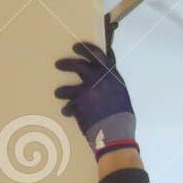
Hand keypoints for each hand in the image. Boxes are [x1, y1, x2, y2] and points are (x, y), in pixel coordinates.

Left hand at [54, 41, 136, 155]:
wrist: (116, 135)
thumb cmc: (123, 119)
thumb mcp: (122, 96)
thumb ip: (111, 85)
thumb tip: (103, 81)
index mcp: (112, 76)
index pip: (97, 55)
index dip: (85, 49)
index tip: (76, 47)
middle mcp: (98, 80)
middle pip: (77, 66)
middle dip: (66, 64)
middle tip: (59, 64)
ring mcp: (86, 91)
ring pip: (67, 88)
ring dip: (62, 92)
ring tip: (59, 93)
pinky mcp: (77, 104)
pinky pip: (68, 106)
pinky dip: (68, 110)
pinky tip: (68, 113)